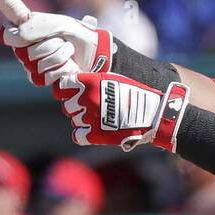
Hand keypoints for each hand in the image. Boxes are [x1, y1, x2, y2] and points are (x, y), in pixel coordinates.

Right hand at [0, 12, 113, 86]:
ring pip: (38, 65)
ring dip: (60, 55)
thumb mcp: (56, 24)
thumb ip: (32, 28)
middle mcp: (23, 51)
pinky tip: (69, 64)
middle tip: (61, 40)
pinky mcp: (44, 81)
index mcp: (23, 32)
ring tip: (68, 51)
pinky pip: (48, 77)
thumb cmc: (74, 33)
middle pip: (25, 52)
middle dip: (51, 44)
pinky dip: (65, 68)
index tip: (9, 22)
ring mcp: (32, 68)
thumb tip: (7, 38)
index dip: (9, 27)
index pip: (5, 33)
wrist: (94, 50)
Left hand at [56, 71, 189, 151]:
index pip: (61, 87)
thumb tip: (76, 82)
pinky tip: (94, 130)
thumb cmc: (136, 92)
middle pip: (67, 106)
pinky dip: (83, 134)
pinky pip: (78, 136)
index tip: (72, 93)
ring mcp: (89, 118)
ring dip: (83, 120)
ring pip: (74, 120)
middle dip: (76, 106)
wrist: (153, 113)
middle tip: (92, 107)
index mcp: (89, 82)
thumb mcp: (113, 78)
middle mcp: (86, 99)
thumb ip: (93, 80)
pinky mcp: (95, 135)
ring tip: (99, 118)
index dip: (66, 90)